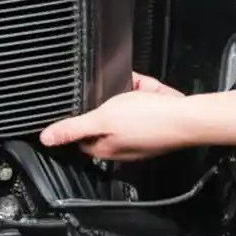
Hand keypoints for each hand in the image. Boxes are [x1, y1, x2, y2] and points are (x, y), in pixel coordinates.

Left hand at [39, 72, 191, 160]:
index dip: (78, 119)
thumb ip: (73, 128)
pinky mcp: (157, 121)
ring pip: (124, 105)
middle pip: (104, 117)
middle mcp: (123, 144)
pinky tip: (148, 88)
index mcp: (106, 147)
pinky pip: (144, 99)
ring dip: (127, 93)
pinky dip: (144, 90)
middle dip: (107, 100)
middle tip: (113, 92)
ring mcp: (141, 133)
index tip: (80, 105)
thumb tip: (46, 139)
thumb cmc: (149, 121)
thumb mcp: (102, 120)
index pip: (81, 136)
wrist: (189, 117)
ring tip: (133, 89)